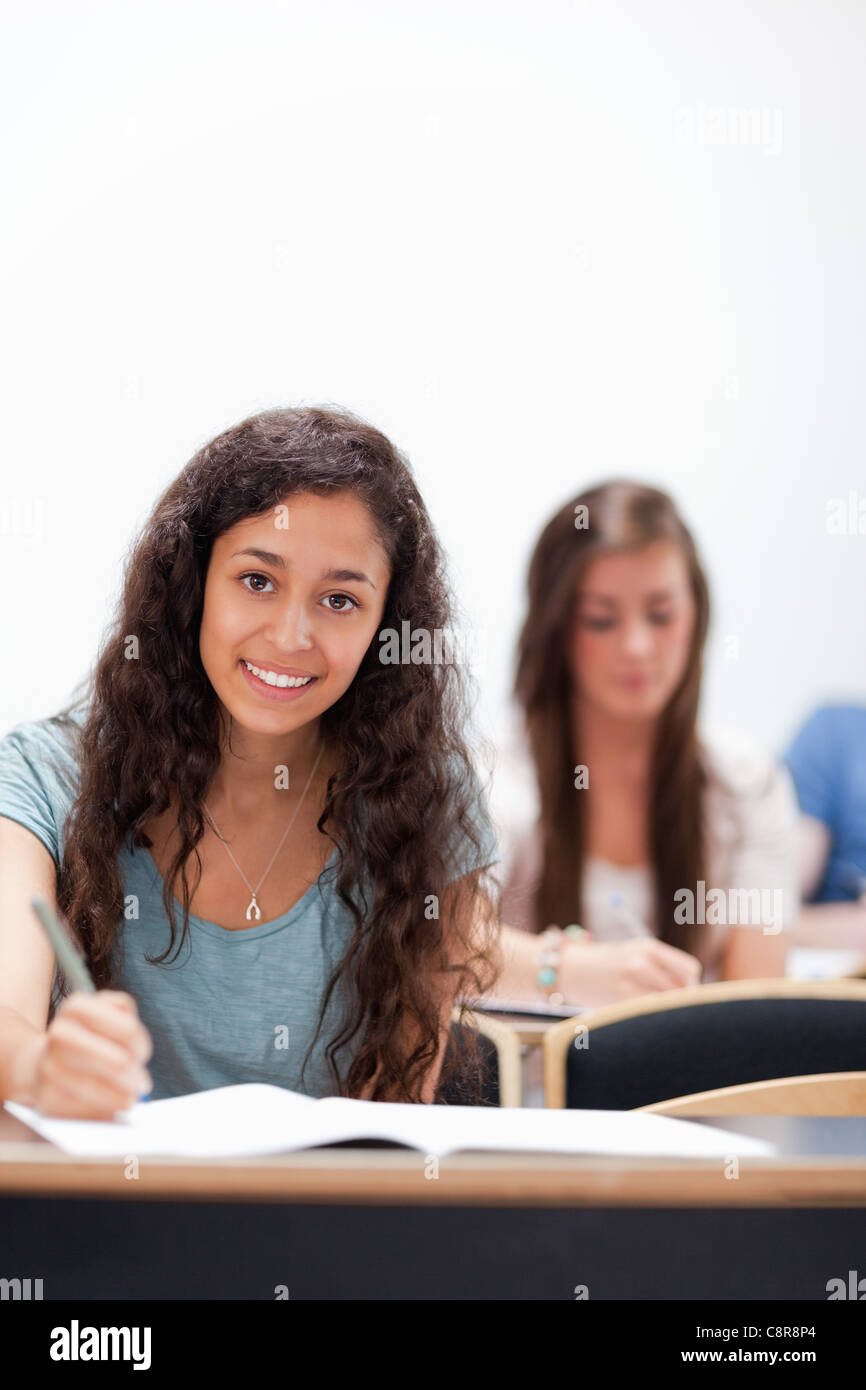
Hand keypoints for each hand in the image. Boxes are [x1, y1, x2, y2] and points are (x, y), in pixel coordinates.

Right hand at [30, 990, 152, 1117]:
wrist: (43, 1063)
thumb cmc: (86, 1037)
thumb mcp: (105, 1010)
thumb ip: (123, 1009)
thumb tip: (131, 1034)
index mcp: (76, 1007)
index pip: (128, 1030)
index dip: (140, 1046)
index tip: (141, 1054)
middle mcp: (59, 1034)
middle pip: (118, 1062)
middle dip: (136, 1075)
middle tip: (142, 1083)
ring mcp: (49, 1067)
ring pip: (102, 1089)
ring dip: (123, 1097)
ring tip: (129, 1097)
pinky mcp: (46, 1099)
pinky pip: (86, 1112)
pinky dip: (103, 1112)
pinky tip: (110, 1107)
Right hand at [560, 936, 701, 1007]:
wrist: (570, 968)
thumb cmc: (609, 965)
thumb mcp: (635, 955)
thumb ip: (662, 969)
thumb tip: (694, 995)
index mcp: (649, 946)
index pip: (689, 969)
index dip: (691, 985)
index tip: (683, 995)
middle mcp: (642, 960)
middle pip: (681, 989)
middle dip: (679, 1001)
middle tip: (666, 1008)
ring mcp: (630, 979)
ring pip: (667, 1002)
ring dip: (664, 1010)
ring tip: (649, 1010)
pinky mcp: (620, 997)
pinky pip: (649, 1011)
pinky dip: (649, 1015)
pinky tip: (637, 1014)